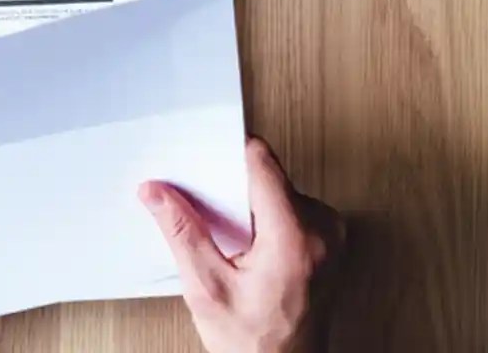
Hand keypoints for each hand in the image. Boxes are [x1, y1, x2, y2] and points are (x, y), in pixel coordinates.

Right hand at [140, 138, 342, 352]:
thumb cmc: (255, 344)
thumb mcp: (206, 288)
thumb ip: (181, 232)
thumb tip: (156, 192)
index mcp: (293, 237)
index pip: (262, 163)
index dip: (227, 153)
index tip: (202, 155)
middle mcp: (321, 230)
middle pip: (268, 177)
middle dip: (232, 188)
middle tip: (207, 213)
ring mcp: (330, 234)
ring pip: (278, 190)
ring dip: (248, 205)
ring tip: (228, 240)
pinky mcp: (329, 240)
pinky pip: (292, 207)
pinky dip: (265, 218)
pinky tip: (246, 246)